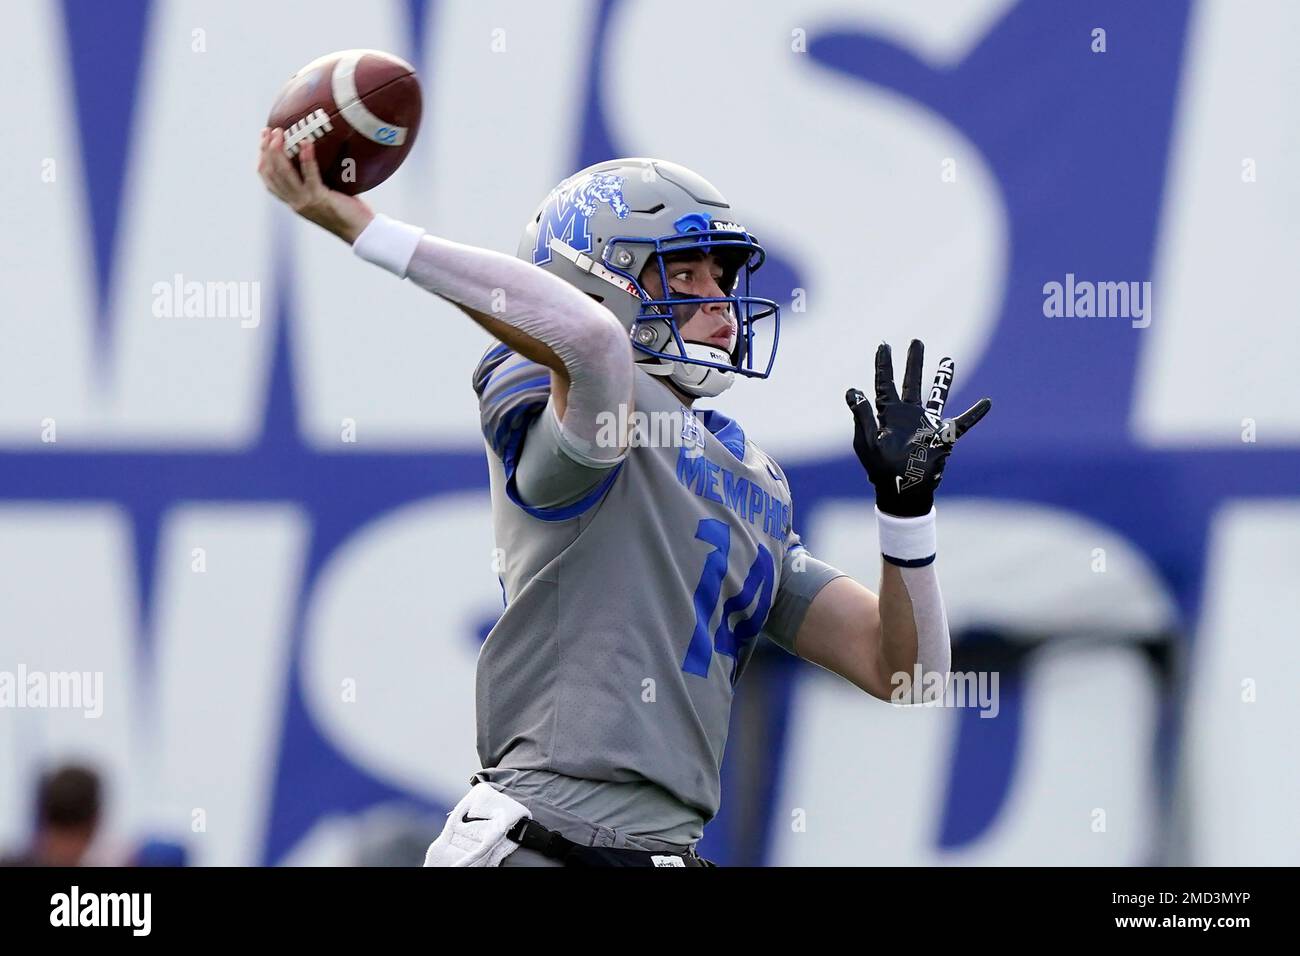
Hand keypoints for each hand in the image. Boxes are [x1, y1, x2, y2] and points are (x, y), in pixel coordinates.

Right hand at [256, 127, 374, 242]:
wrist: (361, 232)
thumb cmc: (349, 212)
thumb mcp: (325, 195)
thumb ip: (317, 180)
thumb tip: (321, 153)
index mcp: (294, 202)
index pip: (269, 179)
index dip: (263, 158)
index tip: (264, 140)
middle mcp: (295, 202)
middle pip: (271, 173)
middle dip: (266, 149)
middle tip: (270, 130)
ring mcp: (306, 201)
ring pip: (283, 173)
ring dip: (279, 150)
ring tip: (281, 132)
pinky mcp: (320, 199)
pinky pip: (310, 175)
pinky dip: (307, 158)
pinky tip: (306, 142)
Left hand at [845, 339, 990, 517]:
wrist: (901, 490)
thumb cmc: (880, 469)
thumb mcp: (867, 441)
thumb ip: (862, 415)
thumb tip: (852, 390)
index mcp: (888, 414)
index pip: (885, 384)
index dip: (884, 365)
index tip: (884, 345)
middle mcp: (908, 415)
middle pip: (912, 382)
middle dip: (914, 362)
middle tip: (916, 341)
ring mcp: (927, 424)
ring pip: (937, 395)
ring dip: (943, 378)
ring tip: (948, 360)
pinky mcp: (942, 437)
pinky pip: (962, 423)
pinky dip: (975, 414)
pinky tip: (986, 403)